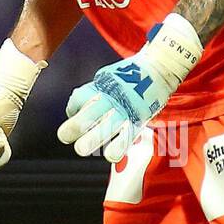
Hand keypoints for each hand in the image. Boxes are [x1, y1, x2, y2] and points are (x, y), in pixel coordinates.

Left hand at [57, 13, 201, 161]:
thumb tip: (75, 109)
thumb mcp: (108, 77)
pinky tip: (109, 155)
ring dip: (91, 141)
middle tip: (63, 136)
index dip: (73, 108)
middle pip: (88, 115)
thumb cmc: (130, 75)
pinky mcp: (139, 119)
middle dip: (73, 128)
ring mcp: (126, 110)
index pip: (80, 98)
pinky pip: (126, 137)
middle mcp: (112, 98)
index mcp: (102, 86)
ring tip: (81, 149)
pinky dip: (117, 148)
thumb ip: (93, 92)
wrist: (159, 68)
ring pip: (105, 128)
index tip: (73, 114)